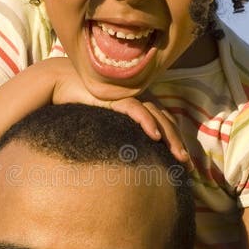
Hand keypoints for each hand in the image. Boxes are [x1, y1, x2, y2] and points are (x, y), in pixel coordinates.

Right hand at [48, 59, 190, 165]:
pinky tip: (154, 137)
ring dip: (170, 137)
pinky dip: (147, 122)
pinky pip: (135, 109)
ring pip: (156, 116)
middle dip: (178, 142)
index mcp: (137, 105)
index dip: (175, 140)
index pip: (163, 122)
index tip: (183, 162)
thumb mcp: (104, 124)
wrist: (61, 84)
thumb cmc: (80, 107)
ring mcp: (127, 96)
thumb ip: (118, 134)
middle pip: (165, 120)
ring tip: (178, 156)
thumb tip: (125, 157)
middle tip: (187, 164)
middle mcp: (137, 99)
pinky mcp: (115, 96)